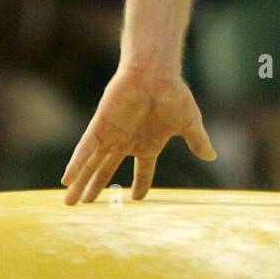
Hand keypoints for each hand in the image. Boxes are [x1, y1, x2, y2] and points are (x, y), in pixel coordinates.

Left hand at [61, 63, 215, 204]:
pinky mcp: (100, 126)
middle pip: (108, 170)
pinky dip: (76, 164)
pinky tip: (67, 179)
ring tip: (69, 203)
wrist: (156, 73)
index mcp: (149, 142)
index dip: (140, 184)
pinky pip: (85, 149)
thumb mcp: (189, 122)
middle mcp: (127, 141)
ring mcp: (112, 135)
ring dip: (81, 183)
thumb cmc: (173, 93)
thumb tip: (213, 156)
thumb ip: (197, 141)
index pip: (143, 169)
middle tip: (86, 205)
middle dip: (97, 188)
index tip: (135, 199)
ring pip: (93, 164)